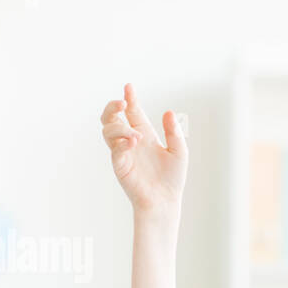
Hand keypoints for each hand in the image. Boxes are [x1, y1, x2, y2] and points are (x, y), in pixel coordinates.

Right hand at [100, 83, 187, 214]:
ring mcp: (123, 153)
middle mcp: (131, 141)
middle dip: (112, 107)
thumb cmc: (172, 178)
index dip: (130, 99)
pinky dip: (121, 142)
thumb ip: (173, 132)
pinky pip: (114, 149)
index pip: (133, 112)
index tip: (129, 87)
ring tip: (136, 135)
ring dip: (120, 127)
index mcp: (145, 135)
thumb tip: (168, 112)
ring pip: (108, 130)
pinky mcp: (119, 166)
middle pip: (111, 117)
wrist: (165, 200)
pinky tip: (134, 142)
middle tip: (122, 103)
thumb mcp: (179, 151)